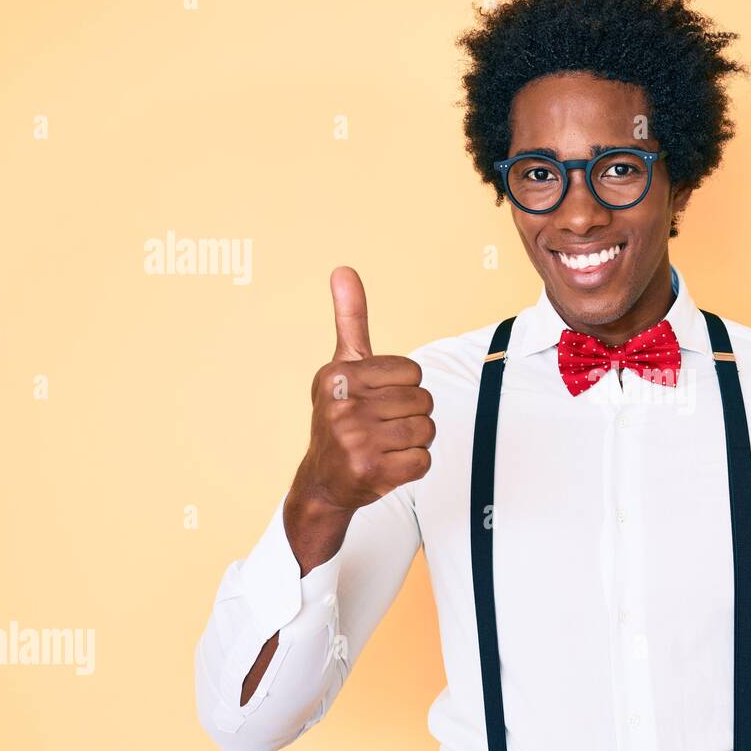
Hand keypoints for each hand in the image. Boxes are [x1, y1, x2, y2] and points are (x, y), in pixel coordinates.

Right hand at [291, 266, 435, 513]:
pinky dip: (413, 466)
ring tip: (385, 445)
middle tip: (382, 427)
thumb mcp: (343, 365)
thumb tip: (344, 269)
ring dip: (414, 441)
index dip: (405, 387)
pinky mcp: (370, 471)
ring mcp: (355, 440)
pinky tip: (387, 466)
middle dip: (412, 416)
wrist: (323, 480)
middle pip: (424, 401)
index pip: (414, 372)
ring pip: (427, 430)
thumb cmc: (341, 415)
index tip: (378, 400)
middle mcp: (343, 405)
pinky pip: (423, 461)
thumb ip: (350, 318)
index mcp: (339, 374)